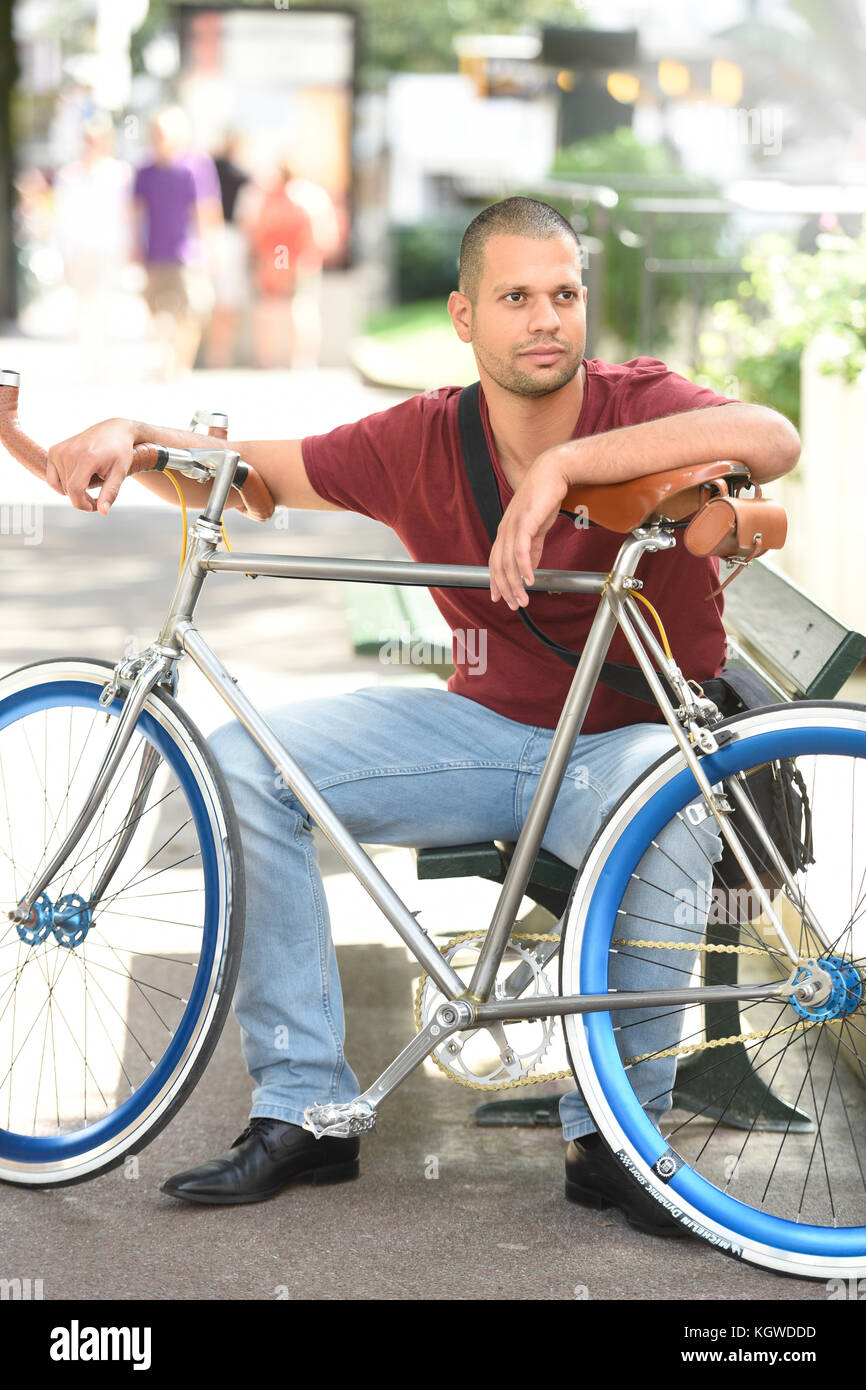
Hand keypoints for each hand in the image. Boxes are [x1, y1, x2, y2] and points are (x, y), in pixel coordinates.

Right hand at [46, 418, 136, 514]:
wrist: (113, 430)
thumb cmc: (119, 451)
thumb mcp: (119, 473)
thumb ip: (110, 493)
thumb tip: (103, 511)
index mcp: (86, 457)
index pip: (75, 490)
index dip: (83, 504)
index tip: (95, 507)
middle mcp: (69, 452)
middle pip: (69, 490)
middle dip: (82, 499)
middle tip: (98, 497)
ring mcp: (59, 451)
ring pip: (61, 486)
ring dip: (74, 491)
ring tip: (90, 485)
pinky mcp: (54, 451)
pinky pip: (52, 478)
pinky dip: (62, 484)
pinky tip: (77, 480)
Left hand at [488, 450, 569, 609]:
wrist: (553, 472)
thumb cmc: (544, 498)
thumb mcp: (536, 528)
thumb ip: (532, 547)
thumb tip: (529, 567)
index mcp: (506, 532)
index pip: (495, 562)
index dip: (496, 582)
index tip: (500, 599)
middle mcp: (505, 529)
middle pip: (499, 566)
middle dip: (506, 589)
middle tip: (515, 605)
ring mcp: (513, 525)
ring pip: (508, 562)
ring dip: (515, 584)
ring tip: (523, 599)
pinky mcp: (526, 521)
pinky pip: (521, 550)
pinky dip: (524, 567)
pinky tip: (530, 579)